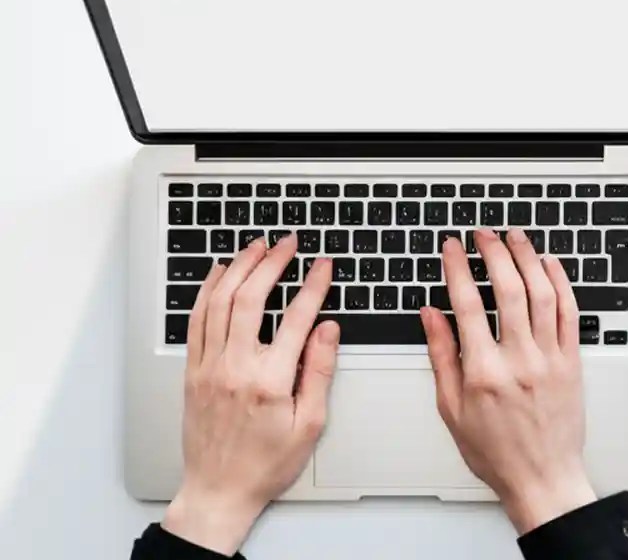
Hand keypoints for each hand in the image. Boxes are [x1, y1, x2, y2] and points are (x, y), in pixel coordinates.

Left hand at [162, 236, 339, 555]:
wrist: (218, 490)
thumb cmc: (265, 463)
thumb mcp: (310, 424)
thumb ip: (320, 371)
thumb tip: (327, 330)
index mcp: (269, 381)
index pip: (297, 318)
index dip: (313, 285)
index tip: (323, 265)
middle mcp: (234, 367)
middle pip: (251, 298)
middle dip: (272, 262)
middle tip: (288, 243)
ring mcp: (209, 366)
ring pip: (220, 301)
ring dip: (239, 268)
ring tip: (257, 247)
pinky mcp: (192, 371)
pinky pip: (197, 320)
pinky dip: (208, 290)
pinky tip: (220, 274)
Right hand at [421, 228, 595, 533]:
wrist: (542, 477)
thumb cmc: (495, 451)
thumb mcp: (451, 408)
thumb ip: (441, 356)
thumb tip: (431, 314)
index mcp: (483, 371)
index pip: (467, 304)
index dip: (457, 268)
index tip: (452, 248)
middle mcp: (519, 360)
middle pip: (508, 289)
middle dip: (494, 252)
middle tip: (484, 234)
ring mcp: (550, 359)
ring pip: (543, 294)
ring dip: (528, 258)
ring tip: (516, 237)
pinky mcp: (572, 362)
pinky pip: (569, 313)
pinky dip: (561, 283)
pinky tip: (550, 265)